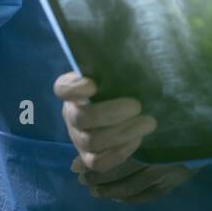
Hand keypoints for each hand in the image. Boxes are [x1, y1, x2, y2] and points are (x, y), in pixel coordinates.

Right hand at [53, 72, 196, 202]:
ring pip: (92, 142)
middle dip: (111, 113)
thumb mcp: (118, 72)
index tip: (93, 84)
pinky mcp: (90, 158)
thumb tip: (141, 48)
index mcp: (73, 91)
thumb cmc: (123, 87)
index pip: (62, 88)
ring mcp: (79, 139)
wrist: (127, 114)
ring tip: (149, 122)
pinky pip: (99, 162)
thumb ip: (121, 64)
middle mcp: (71, 115)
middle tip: (137, 105)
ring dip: (123, 133)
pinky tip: (137, 140)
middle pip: (81, 118)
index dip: (73, 88)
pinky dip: (120, 152)